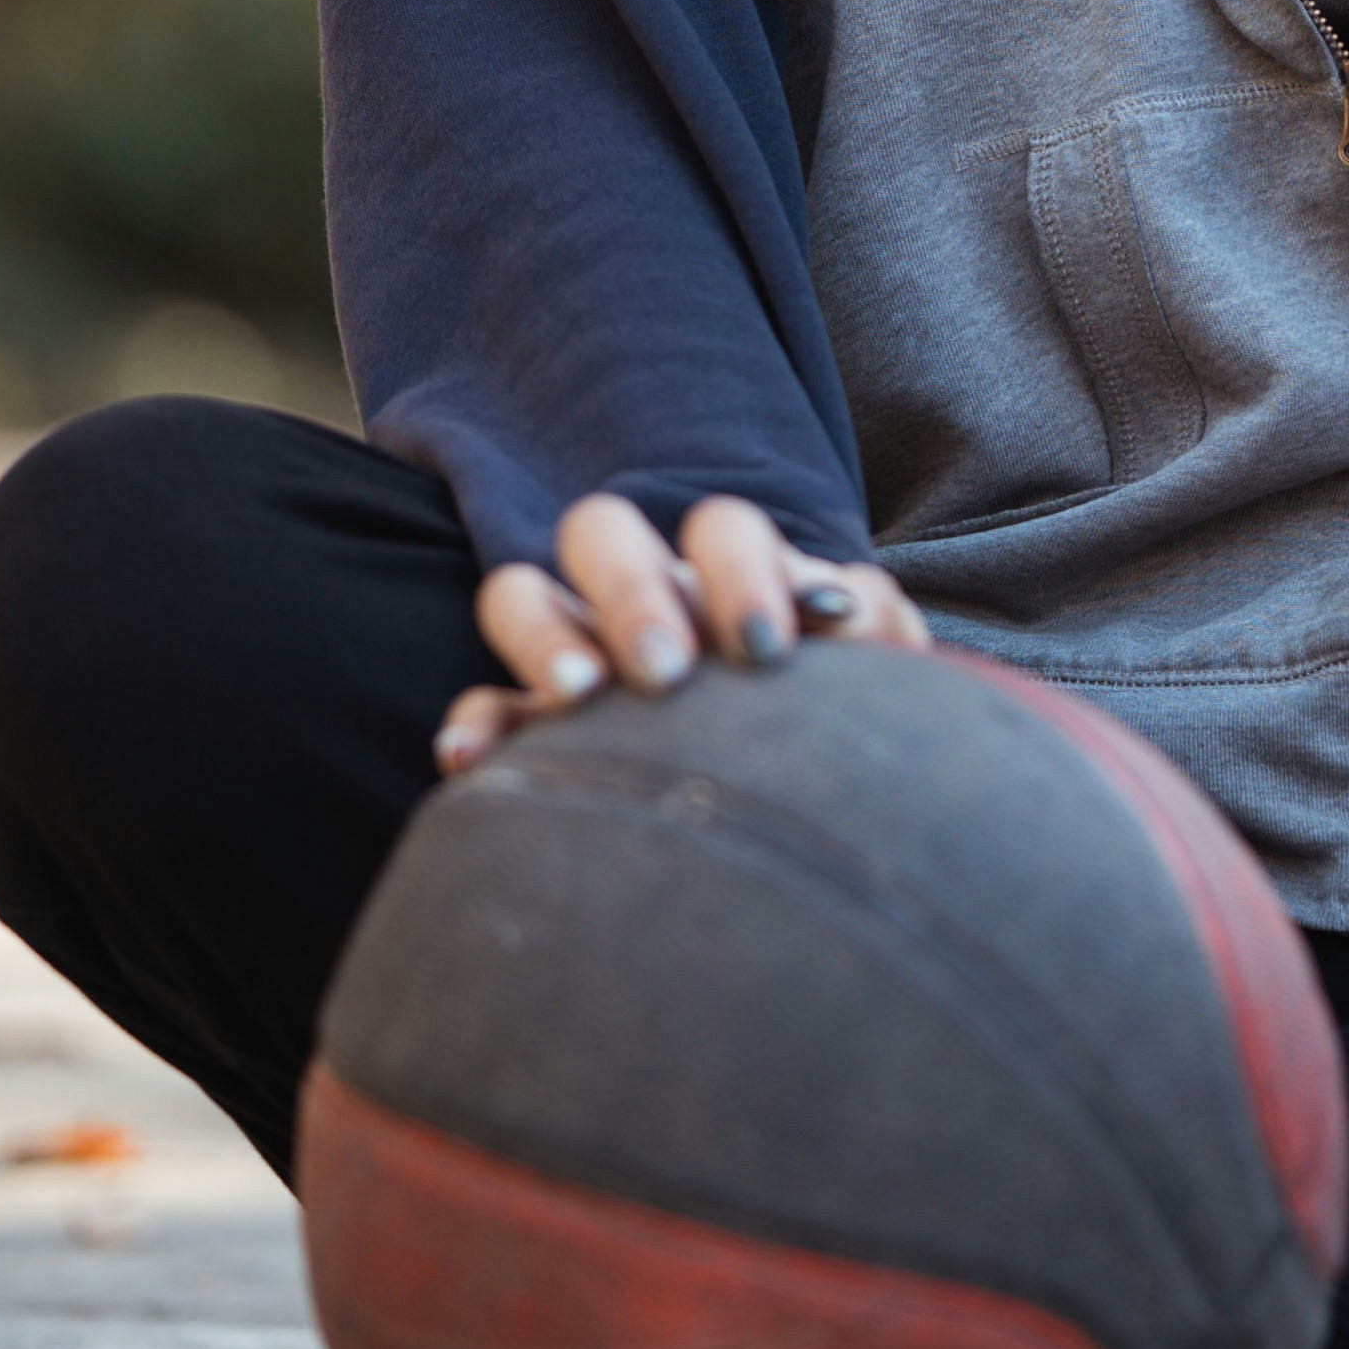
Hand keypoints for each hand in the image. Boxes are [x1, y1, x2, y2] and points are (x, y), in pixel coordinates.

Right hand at [435, 493, 928, 775]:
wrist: (832, 820)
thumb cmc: (856, 725)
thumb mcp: (880, 670)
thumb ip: (871, 624)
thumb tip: (841, 603)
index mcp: (732, 575)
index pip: (718, 528)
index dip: (739, 571)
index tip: (771, 648)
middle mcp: (650, 599)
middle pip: (602, 532)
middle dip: (631, 590)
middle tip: (669, 672)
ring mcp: (585, 661)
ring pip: (521, 594)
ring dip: (543, 635)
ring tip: (578, 696)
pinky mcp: (541, 736)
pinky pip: (484, 711)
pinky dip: (473, 727)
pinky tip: (468, 762)